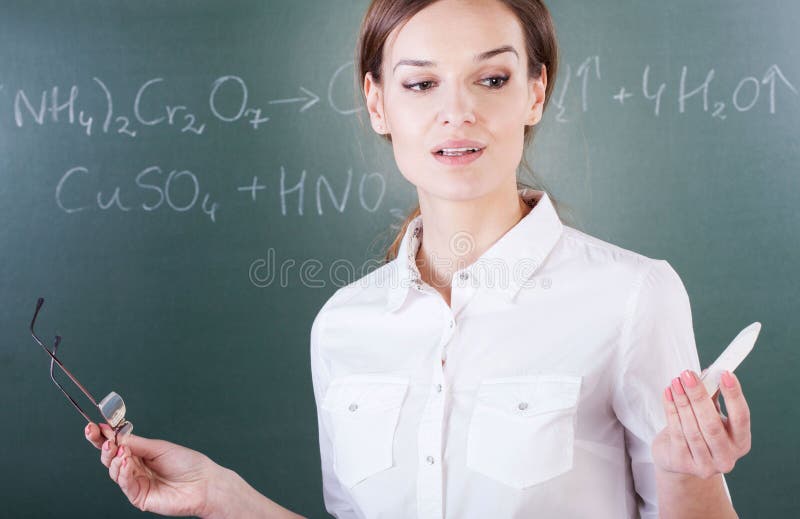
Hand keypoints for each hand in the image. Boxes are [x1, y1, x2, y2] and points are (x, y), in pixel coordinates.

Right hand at [85, 422, 218, 516]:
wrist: (203, 483)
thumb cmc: (188, 464)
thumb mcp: (160, 447)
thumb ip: (137, 443)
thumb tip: (116, 434)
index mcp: (141, 453)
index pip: (117, 444)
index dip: (103, 436)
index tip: (94, 427)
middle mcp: (135, 468)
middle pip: (110, 458)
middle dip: (102, 446)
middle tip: (101, 436)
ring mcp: (136, 483)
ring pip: (114, 471)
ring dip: (114, 458)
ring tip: (119, 449)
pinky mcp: (138, 496)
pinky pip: (125, 484)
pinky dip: (122, 473)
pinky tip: (125, 463)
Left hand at [652, 369, 750, 478]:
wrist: (677, 459)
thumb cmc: (698, 431)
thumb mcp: (709, 414)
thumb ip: (712, 396)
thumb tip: (710, 372)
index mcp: (740, 443)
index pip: (742, 418)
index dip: (734, 395)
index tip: (725, 373)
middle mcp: (726, 457)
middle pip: (712, 425)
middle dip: (699, 397)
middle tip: (688, 375)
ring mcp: (705, 465)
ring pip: (692, 429)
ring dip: (682, 402)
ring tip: (675, 382)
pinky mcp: (682, 464)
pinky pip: (676, 433)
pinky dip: (671, 410)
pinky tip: (668, 394)